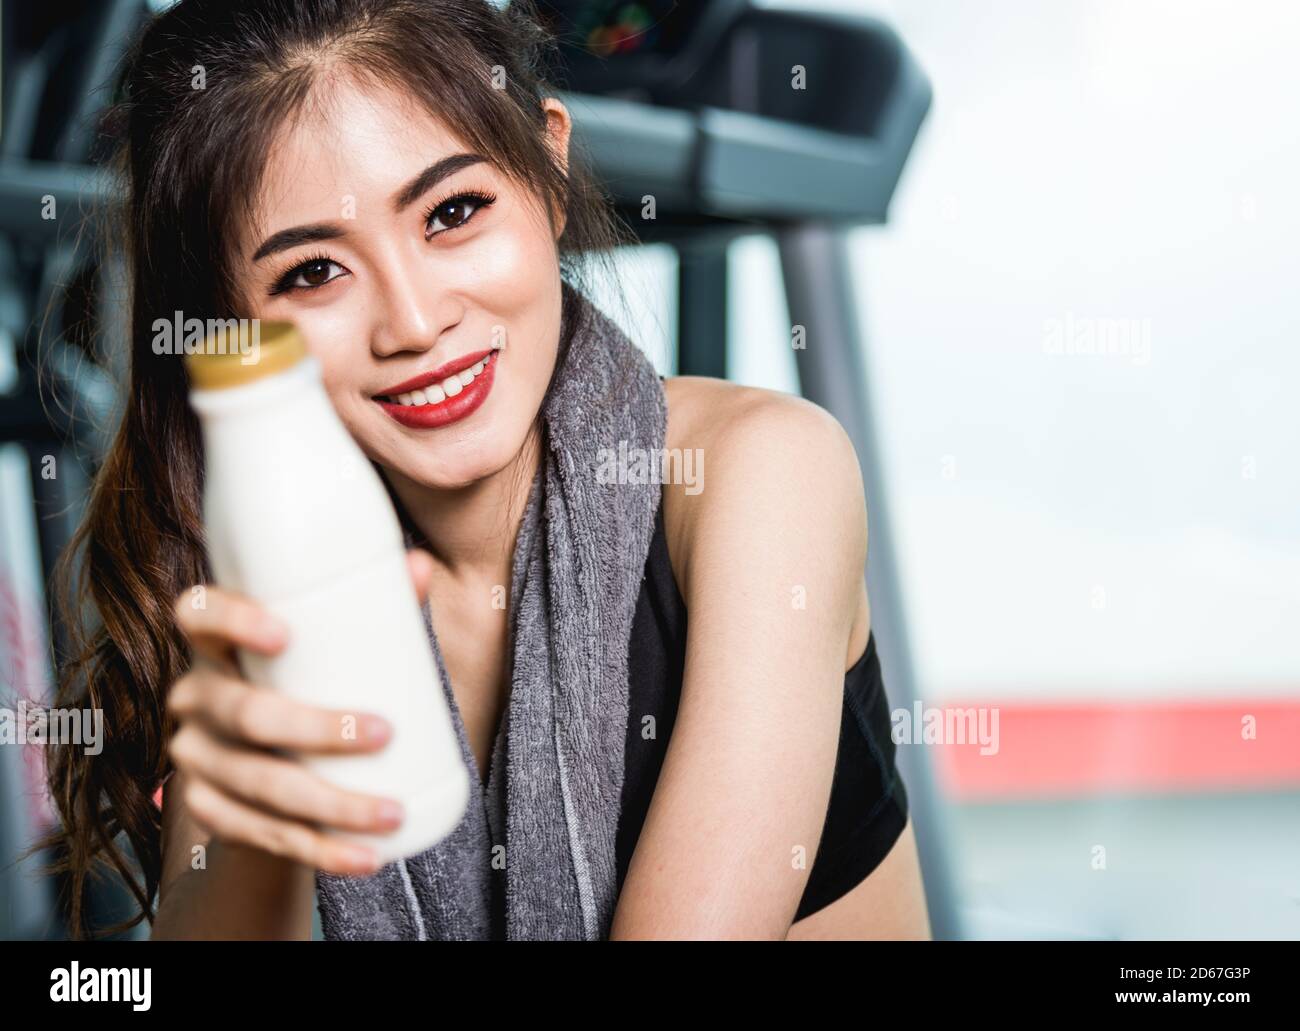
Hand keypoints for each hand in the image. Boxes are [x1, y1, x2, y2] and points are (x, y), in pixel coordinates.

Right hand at [166, 548, 437, 874]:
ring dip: (332, 805)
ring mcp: (197, 758)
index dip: (232, 620)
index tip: (284, 635)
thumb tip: (419, 565)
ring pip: (260, 784)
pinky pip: (264, 835)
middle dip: (317, 729)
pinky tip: (364, 857)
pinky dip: (320, 851)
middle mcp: (194, 696)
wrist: (275, 759)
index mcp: (217, 642)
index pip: (199, 613)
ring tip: (392, 812)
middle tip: (384, 732)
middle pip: (244, 713)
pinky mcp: (213, 810)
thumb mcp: (337, 641)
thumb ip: (377, 602)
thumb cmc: (312, 676)